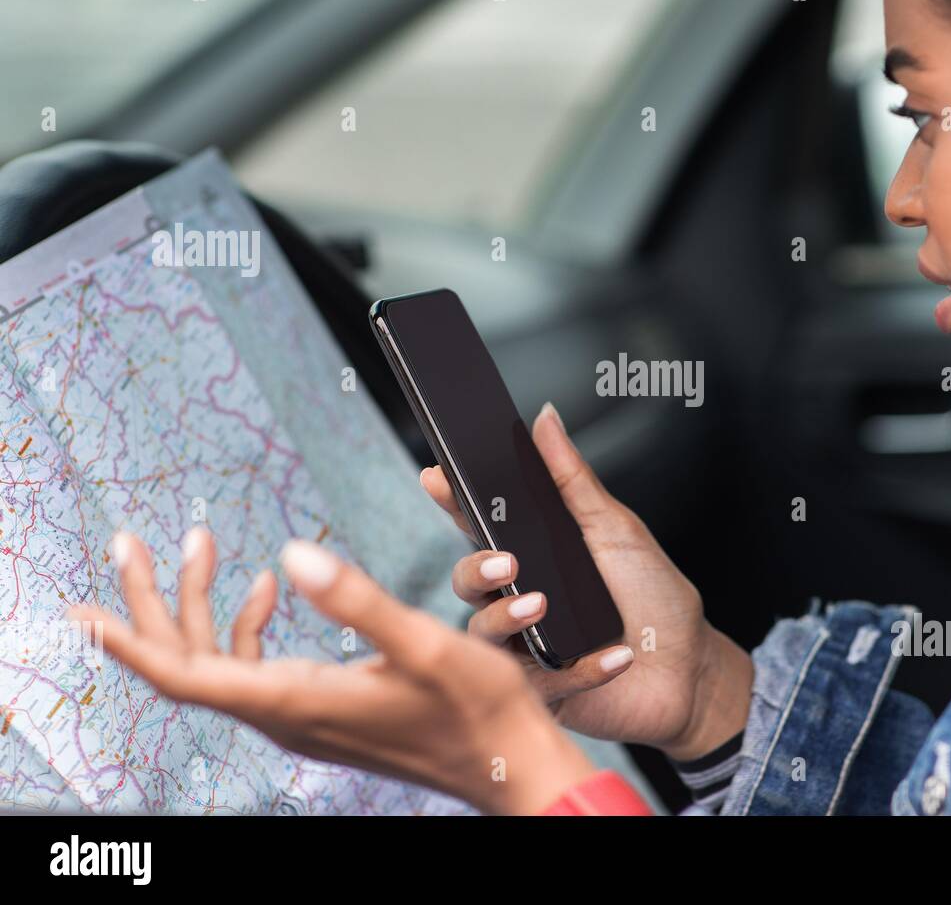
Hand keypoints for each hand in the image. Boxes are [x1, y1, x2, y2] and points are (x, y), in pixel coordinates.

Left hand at [68, 528, 595, 814]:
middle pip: (189, 664)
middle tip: (129, 545)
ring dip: (198, 606)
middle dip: (152, 602)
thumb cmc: (475, 713)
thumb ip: (356, 600)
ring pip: (219, 664)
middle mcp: (288, 715)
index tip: (85, 609)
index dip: (131, 640)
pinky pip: (256, 671)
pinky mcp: (320, 711)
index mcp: (300, 701)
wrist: (508, 762)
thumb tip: (291, 556)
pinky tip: (265, 594)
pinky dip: (247, 626)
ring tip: (197, 546)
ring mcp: (302, 716)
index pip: (186, 676)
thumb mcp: (423, 645)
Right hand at [422, 402, 753, 760]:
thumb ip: (573, 479)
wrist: (691, 666)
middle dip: (476, 570)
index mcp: (533, 556)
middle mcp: (519, 600)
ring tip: (543, 608)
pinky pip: (538, 683)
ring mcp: (526, 647)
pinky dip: (578, 669)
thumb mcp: (616, 528)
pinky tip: (614, 657)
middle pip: (467, 582)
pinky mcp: (544, 692)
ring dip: (508, 620)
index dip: (454, 501)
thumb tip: (545, 418)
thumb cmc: (652, 594)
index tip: (438, 477)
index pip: (480, 526)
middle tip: (508, 563)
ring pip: (482, 636)